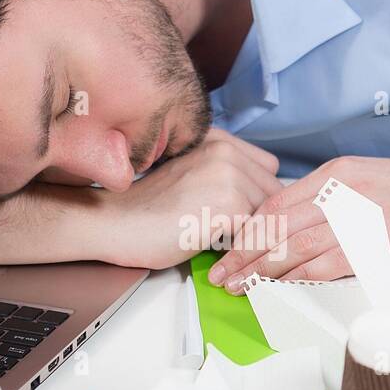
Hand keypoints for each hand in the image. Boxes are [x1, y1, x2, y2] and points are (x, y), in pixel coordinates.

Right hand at [99, 128, 279, 269]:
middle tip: (229, 234)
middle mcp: (226, 151)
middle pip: (274, 193)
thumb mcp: (193, 174)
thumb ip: (227, 173)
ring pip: (267, 215)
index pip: (269, 169)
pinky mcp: (228, 205)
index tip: (240, 214)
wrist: (115, 222)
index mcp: (219, 140)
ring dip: (249, 232)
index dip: (258, 195)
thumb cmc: (150, 207)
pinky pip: (256, 233)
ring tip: (218, 240)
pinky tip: (216, 248)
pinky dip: (241, 246)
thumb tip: (266, 198)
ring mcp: (229, 176)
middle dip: (258, 216)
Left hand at [207, 154, 389, 288]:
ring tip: (239, 287)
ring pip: (296, 245)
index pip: (276, 203)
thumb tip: (299, 225)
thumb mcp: (370, 181)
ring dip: (262, 270)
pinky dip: (301, 277)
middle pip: (277, 225)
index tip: (226, 251)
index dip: (246, 230)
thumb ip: (334, 200)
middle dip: (242, 253)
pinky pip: (330, 262)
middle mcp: (341, 192)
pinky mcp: (381, 244)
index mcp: (336, 175)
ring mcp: (360, 217)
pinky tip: (282, 289)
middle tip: (218, 275)